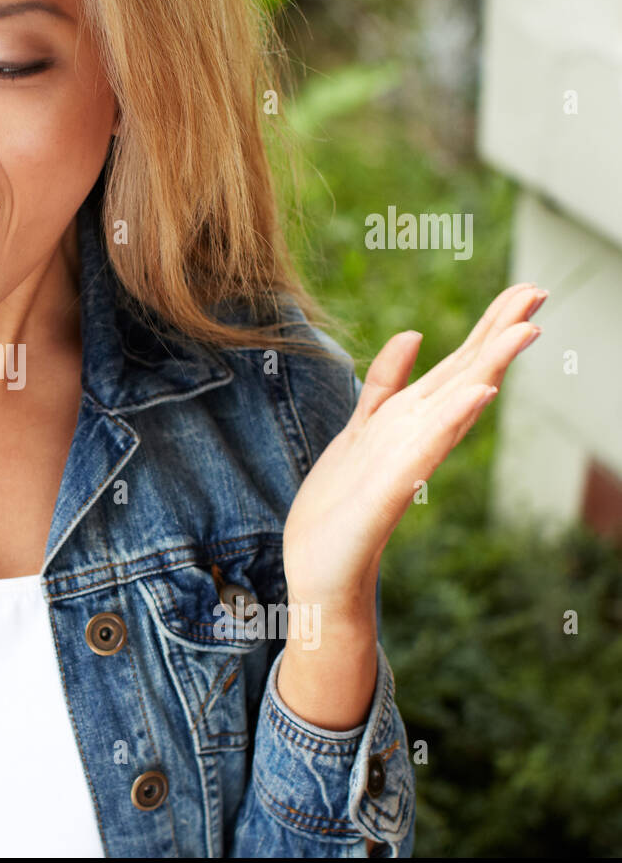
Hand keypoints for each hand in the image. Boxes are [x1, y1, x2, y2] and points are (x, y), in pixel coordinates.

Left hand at [282, 282, 546, 627]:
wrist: (322, 571)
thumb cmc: (343, 506)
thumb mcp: (360, 429)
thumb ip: (386, 385)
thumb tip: (414, 334)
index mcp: (410, 422)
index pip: (457, 366)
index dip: (490, 328)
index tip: (525, 290)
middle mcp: (417, 438)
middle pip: (465, 376)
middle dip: (499, 334)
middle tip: (539, 291)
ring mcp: (407, 463)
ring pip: (454, 406)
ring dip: (489, 367)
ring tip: (525, 330)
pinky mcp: (389, 492)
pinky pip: (424, 450)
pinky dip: (450, 421)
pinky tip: (476, 393)